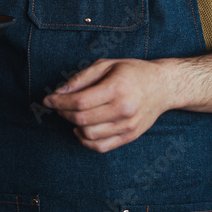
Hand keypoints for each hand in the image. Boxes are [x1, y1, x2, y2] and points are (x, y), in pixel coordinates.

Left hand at [42, 58, 169, 152]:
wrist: (163, 86)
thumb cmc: (132, 72)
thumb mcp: (107, 65)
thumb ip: (82, 77)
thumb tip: (59, 91)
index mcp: (117, 88)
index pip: (80, 102)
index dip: (59, 102)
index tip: (48, 99)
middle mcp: (123, 109)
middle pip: (81, 119)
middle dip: (63, 112)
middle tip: (58, 105)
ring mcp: (128, 125)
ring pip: (89, 135)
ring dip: (73, 126)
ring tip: (71, 114)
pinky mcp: (130, 136)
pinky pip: (101, 146)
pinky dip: (85, 141)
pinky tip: (81, 129)